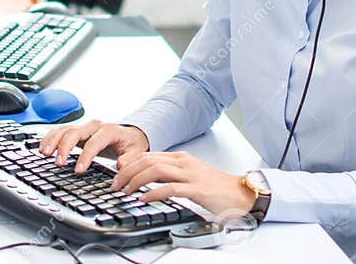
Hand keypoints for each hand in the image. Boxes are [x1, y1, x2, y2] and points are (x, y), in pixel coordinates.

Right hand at [39, 120, 148, 171]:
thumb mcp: (136, 151)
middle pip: (75, 132)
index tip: (78, 170)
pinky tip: (42, 148)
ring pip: (64, 129)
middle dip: (65, 147)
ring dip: (53, 141)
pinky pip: (60, 131)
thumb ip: (130, 158)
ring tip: (45, 154)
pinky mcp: (76, 131)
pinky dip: (50, 138)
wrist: (129, 134)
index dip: (85, 156)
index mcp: (109, 131)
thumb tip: (122, 165)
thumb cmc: (130, 144)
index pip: (94, 142)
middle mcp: (94, 126)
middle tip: (57, 163)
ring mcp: (84, 127)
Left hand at [112, 151, 256, 216]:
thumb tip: (147, 181)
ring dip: (135, 181)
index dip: (129, 165)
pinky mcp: (196, 189)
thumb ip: (171, 175)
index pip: (147, 156)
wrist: (240, 193)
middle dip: (126, 173)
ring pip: (155, 171)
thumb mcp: (190, 175)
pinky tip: (143, 199)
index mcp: (181, 158)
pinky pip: (169, 188)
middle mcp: (183, 163)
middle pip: (147, 161)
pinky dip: (153, 193)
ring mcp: (190, 175)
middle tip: (115, 185)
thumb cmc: (216, 187)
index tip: (117, 175)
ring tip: (125, 191)